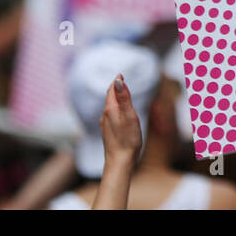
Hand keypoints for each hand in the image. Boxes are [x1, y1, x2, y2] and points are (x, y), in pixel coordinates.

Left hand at [93, 76, 141, 209]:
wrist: (119, 162)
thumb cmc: (127, 139)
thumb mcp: (129, 116)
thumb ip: (124, 98)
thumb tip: (118, 80)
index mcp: (110, 109)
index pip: (111, 90)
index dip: (117, 81)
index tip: (121, 74)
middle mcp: (105, 115)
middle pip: (109, 98)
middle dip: (114, 89)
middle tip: (120, 81)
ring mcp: (105, 125)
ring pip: (109, 107)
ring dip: (114, 99)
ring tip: (120, 95)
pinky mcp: (108, 133)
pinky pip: (110, 116)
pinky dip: (114, 109)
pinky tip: (119, 114)